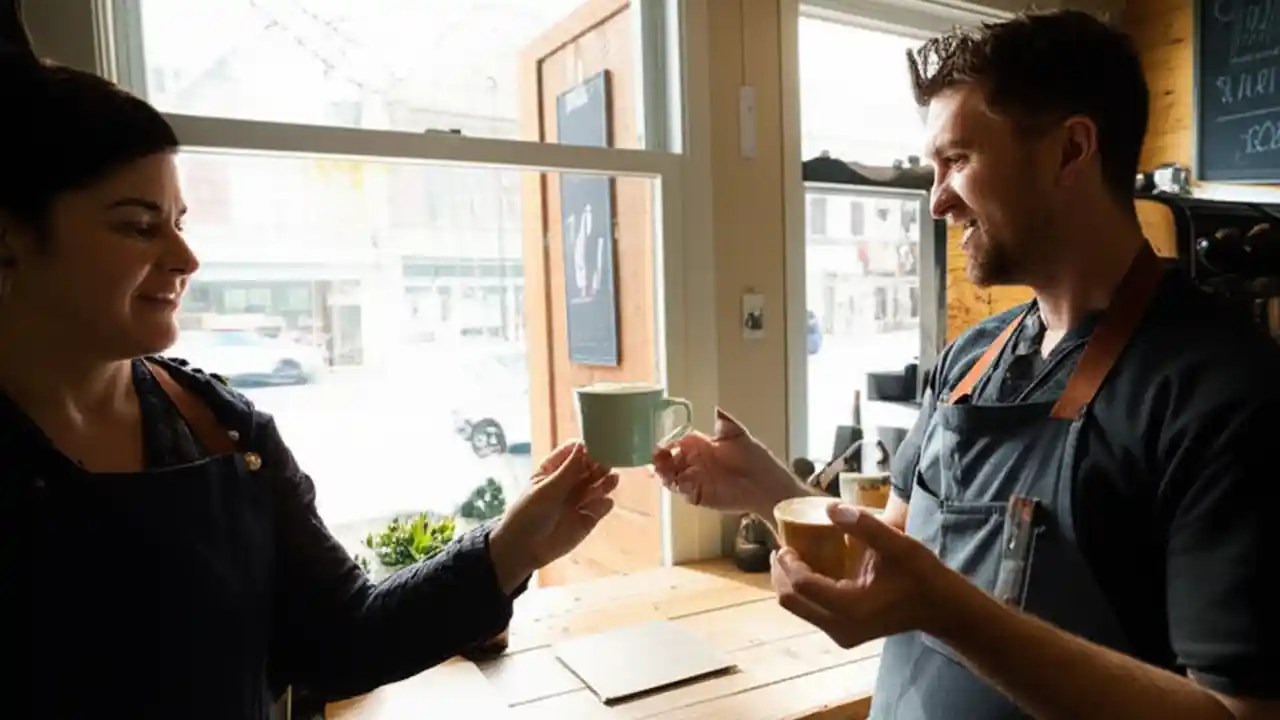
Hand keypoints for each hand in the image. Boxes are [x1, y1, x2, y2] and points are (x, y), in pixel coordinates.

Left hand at [489, 441, 618, 593]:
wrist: (524, 548)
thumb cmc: (529, 513)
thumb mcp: (548, 489)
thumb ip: (568, 470)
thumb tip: (584, 445)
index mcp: (554, 470)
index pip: (572, 452)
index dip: (585, 448)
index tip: (597, 445)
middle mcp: (569, 482)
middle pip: (589, 468)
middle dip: (599, 464)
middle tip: (607, 464)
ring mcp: (579, 500)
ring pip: (598, 486)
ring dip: (606, 482)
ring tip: (612, 480)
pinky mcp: (588, 519)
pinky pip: (601, 507)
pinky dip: (605, 504)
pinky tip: (605, 503)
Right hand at [652, 408, 798, 516]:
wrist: (767, 484)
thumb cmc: (755, 457)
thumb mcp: (737, 434)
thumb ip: (722, 422)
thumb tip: (714, 406)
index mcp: (701, 446)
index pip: (676, 443)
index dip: (666, 444)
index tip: (659, 444)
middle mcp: (696, 463)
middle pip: (670, 461)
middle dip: (660, 460)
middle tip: (655, 459)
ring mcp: (697, 480)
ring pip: (672, 477)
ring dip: (664, 474)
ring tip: (660, 471)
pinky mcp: (700, 496)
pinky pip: (683, 492)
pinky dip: (677, 487)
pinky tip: (676, 482)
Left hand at [771, 503, 964, 648]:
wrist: (939, 608)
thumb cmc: (921, 575)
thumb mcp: (899, 544)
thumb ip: (865, 526)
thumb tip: (830, 508)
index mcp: (852, 607)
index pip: (803, 586)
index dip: (789, 563)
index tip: (787, 542)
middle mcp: (842, 627)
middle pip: (791, 601)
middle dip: (782, 573)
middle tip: (785, 547)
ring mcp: (841, 634)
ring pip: (797, 608)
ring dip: (789, 581)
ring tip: (795, 555)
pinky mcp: (843, 633)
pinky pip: (809, 611)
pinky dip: (802, 590)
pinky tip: (810, 569)